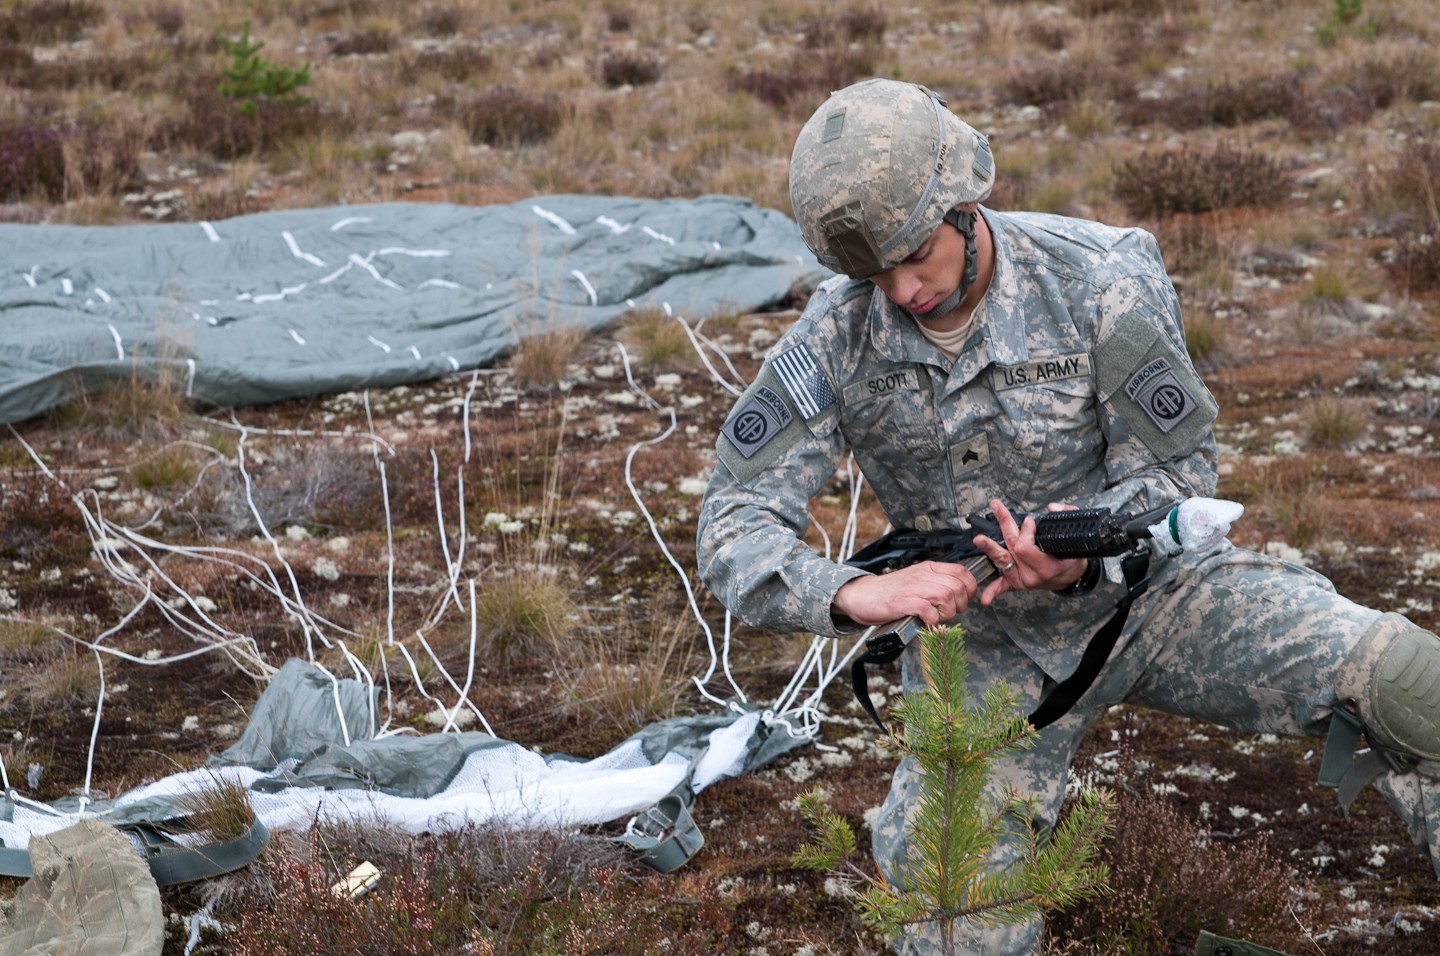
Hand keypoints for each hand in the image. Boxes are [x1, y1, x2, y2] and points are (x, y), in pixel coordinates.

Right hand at [833, 560, 978, 627]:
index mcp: (928, 568)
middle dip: (959, 605)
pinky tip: (925, 621)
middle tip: (947, 613)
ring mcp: (913, 588)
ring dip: (946, 613)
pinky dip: (932, 619)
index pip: (962, 572)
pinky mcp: (904, 602)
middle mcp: (923, 575)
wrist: (862, 595)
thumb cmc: (890, 592)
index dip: (970, 588)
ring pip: (947, 597)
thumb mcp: (917, 580)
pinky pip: (929, 610)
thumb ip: (936, 583)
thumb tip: (960, 595)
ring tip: (935, 617)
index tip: (964, 599)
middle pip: (958, 587)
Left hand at [972, 499, 1088, 605]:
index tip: (1030, 520)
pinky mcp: (1015, 583)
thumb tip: (1053, 508)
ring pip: (1002, 561)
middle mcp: (1032, 575)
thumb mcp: (1076, 539)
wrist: (1070, 578)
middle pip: (1012, 547)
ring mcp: (1022, 580)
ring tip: (979, 539)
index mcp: (1047, 567)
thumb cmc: (1071, 560)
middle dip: (1004, 524)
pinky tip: (984, 597)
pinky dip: (992, 591)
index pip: (1026, 547)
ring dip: (990, 548)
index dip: (1026, 531)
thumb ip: (1068, 517)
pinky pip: (1002, 587)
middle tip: (996, 507)